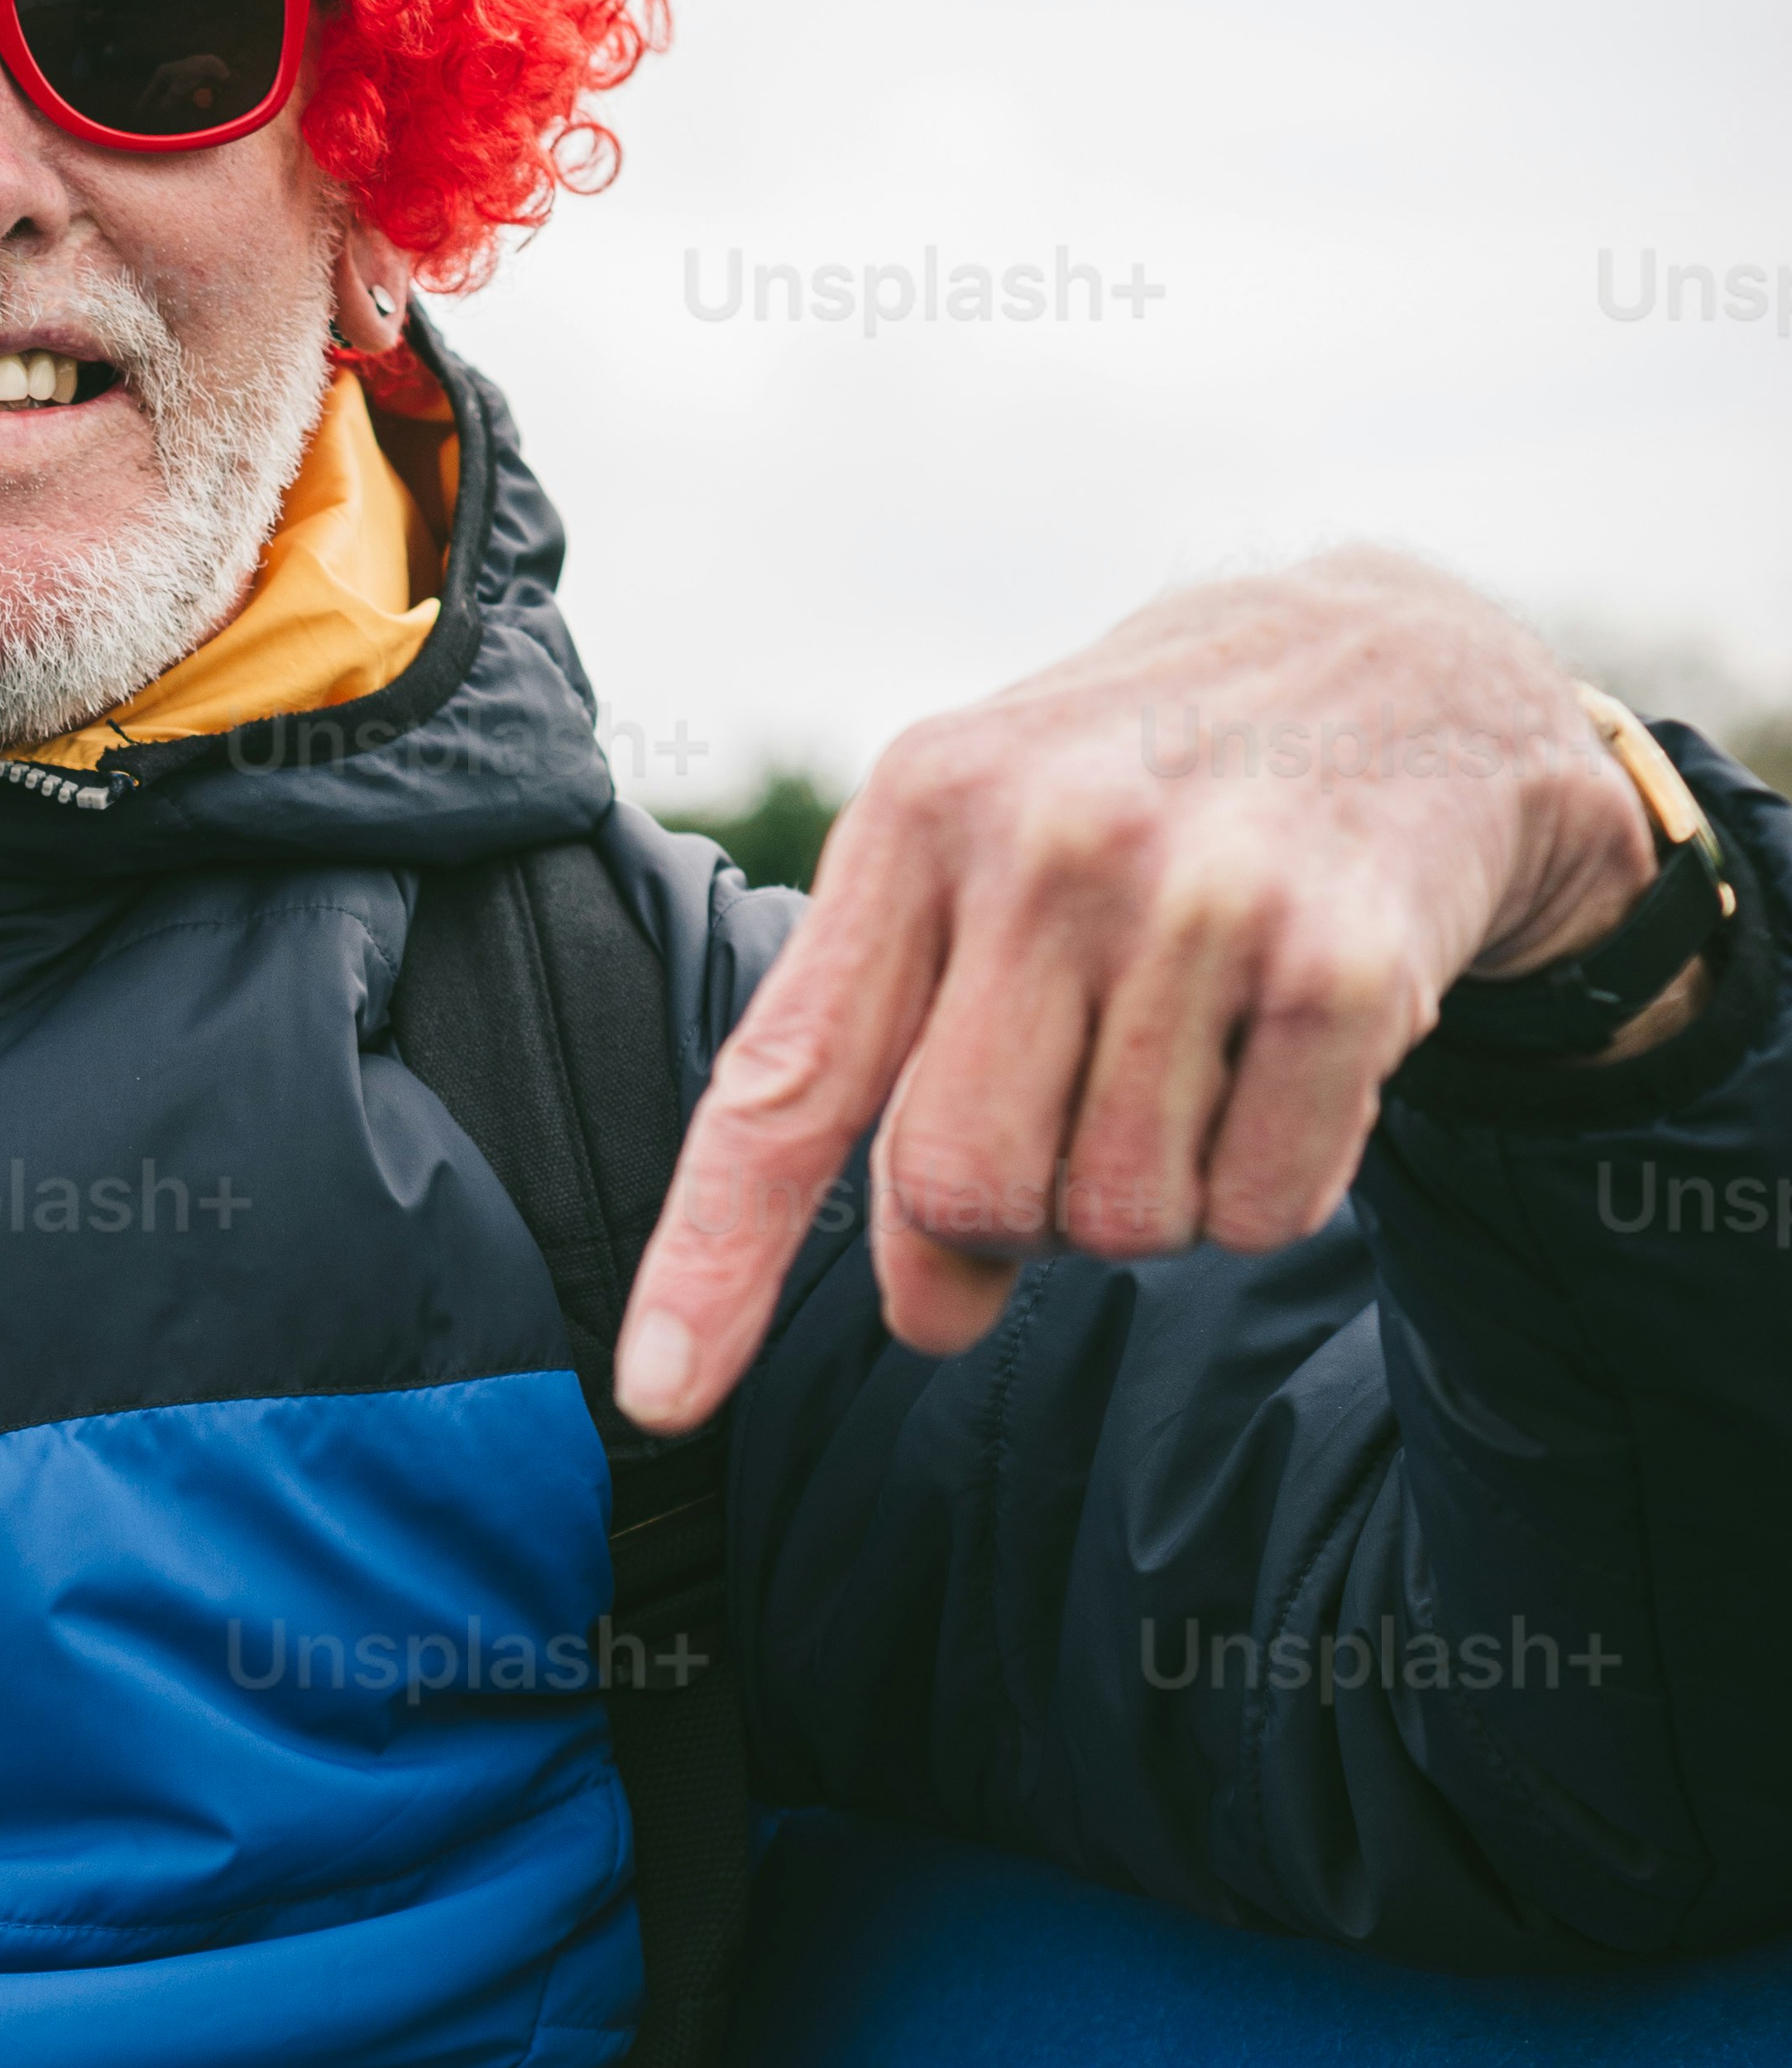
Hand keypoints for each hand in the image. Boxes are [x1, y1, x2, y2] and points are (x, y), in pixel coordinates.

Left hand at [615, 554, 1681, 1431]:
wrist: (1411, 669)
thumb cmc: (1146, 797)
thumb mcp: (986, 873)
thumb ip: (911, 1077)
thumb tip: (926, 1313)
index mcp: (920, 811)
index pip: (786, 1080)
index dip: (714, 1255)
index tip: (655, 1398)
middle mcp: (1051, 841)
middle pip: (962, 1190)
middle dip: (1014, 1212)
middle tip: (1085, 1103)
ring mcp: (1206, 898)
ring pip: (1120, 1222)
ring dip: (1157, 1190)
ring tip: (1199, 1047)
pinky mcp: (1345, 967)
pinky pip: (1262, 1212)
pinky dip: (1274, 1182)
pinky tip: (1289, 1059)